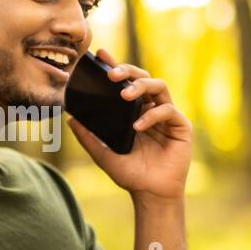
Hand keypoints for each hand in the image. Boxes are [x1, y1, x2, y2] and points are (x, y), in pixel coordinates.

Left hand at [67, 48, 191, 201]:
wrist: (151, 195)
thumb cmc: (131, 174)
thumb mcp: (104, 155)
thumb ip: (88, 137)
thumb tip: (70, 120)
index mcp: (135, 111)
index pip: (126, 82)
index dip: (116, 66)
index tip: (101, 55)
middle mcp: (152, 108)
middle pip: (143, 77)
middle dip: (128, 70)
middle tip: (112, 74)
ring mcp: (167, 116)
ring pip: (159, 86)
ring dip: (141, 86)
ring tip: (125, 94)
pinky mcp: (181, 126)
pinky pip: (168, 111)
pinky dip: (152, 115)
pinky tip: (138, 126)